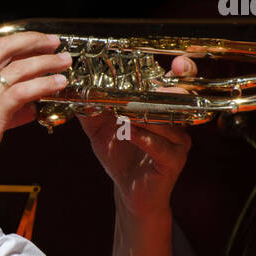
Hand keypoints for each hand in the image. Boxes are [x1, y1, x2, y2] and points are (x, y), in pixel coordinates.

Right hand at [0, 32, 70, 210]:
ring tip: (64, 63)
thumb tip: (27, 108)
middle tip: (54, 44)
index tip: (38, 44)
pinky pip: (22, 91)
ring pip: (18, 66)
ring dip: (46, 62)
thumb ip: (3, 112)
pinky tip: (57, 84)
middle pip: (5, 46)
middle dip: (34, 40)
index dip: (20, 42)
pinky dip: (44, 84)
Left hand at [78, 56, 194, 215]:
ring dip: (144, 115)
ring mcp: (179, 142)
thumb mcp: (100, 130)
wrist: (128, 192)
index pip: (177, 84)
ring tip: (124, 112)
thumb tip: (73, 91)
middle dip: (163, 91)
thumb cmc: (120, 156)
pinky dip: (143, 137)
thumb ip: (90, 110)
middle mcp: (177, 121)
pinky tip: (127, 132)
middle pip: (178, 99)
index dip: (182, 71)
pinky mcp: (173, 161)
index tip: (177, 63)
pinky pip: (160, 146)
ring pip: (167, 121)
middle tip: (145, 89)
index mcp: (164, 108)